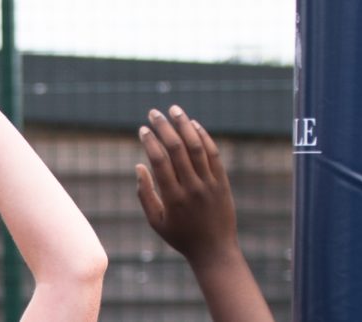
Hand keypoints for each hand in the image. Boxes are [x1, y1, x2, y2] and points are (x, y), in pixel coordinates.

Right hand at [136, 106, 240, 269]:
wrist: (215, 251)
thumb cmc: (181, 237)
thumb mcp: (156, 222)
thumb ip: (144, 194)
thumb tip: (139, 165)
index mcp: (173, 198)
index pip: (159, 161)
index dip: (150, 141)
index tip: (142, 129)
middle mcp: (192, 188)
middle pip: (177, 149)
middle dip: (163, 127)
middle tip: (153, 112)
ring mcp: (209, 184)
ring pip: (196, 147)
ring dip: (184, 125)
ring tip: (174, 109)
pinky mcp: (222, 183)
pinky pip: (213, 154)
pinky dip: (203, 137)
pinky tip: (193, 125)